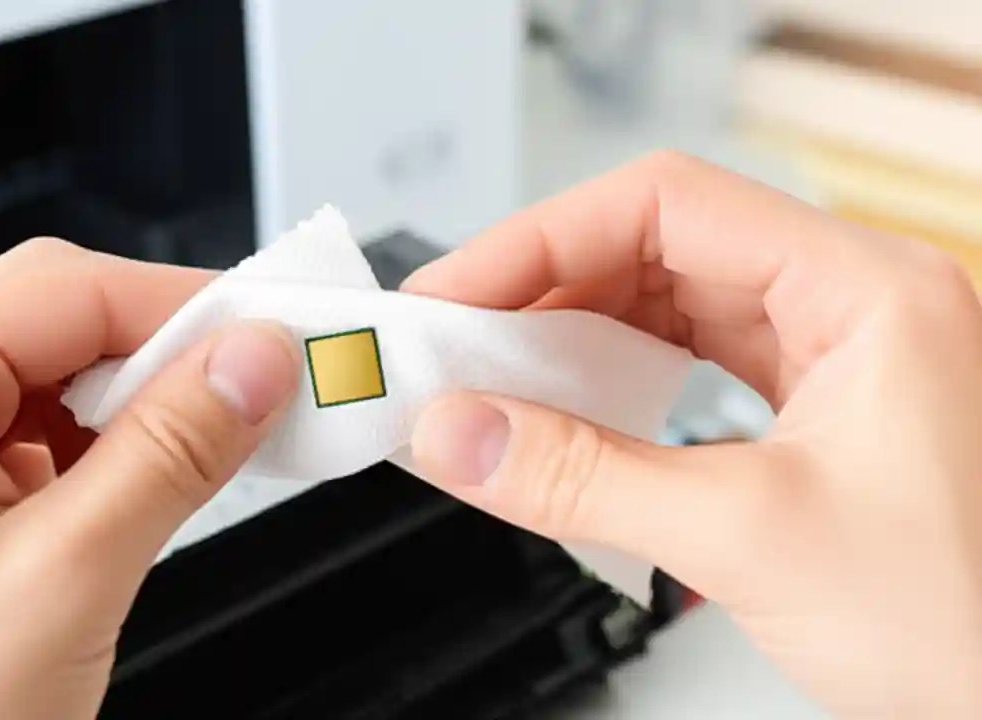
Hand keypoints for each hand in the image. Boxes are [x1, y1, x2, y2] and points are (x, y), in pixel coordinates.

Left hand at [0, 239, 299, 719]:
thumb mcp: (71, 575)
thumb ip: (176, 448)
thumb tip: (254, 361)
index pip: (66, 291)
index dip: (187, 307)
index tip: (275, 335)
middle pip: (48, 332)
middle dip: (159, 365)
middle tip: (259, 396)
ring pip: (34, 393)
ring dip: (126, 421)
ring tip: (201, 463)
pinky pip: (8, 451)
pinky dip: (84, 467)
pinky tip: (133, 501)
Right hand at [402, 152, 981, 716]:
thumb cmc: (970, 626)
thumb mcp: (748, 538)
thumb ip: (581, 480)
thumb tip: (460, 433)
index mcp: (867, 291)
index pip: (668, 206)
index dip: (541, 239)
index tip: (455, 292)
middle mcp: (850, 305)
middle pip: (657, 248)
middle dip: (543, 293)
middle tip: (451, 343)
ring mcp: (831, 357)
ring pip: (667, 307)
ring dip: (569, 341)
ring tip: (487, 381)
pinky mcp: (808, 412)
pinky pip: (687, 368)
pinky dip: (611, 388)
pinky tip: (561, 414)